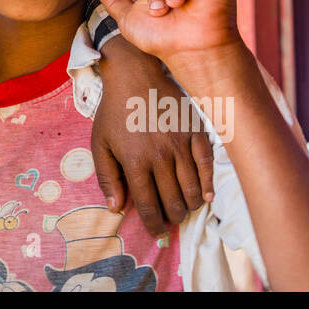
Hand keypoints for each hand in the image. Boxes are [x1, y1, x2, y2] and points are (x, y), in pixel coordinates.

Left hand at [91, 35, 214, 234]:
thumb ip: (107, 178)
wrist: (135, 76)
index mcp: (136, 162)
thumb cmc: (114, 112)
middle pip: (174, 202)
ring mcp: (181, 144)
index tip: (156, 232)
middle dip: (173, 217)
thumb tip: (115, 208)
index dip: (153, 224)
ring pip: (193, 189)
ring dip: (190, 205)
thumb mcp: (100, 144)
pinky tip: (205, 196)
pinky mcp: (195, 132)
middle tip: (170, 218)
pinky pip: (207, 165)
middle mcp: (161, 156)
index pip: (149, 206)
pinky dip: (208, 184)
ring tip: (184, 208)